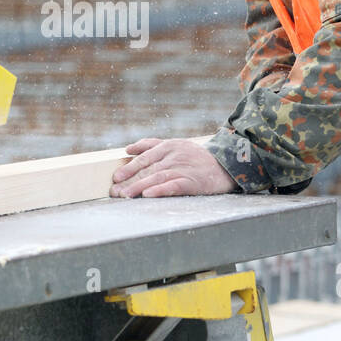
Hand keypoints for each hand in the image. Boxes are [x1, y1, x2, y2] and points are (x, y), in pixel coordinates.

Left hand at [109, 138, 238, 197]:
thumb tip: (128, 149)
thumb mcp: (175, 144)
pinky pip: (173, 186)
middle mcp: (174, 156)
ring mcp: (183, 168)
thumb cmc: (196, 157)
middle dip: (129, 181)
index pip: (144, 157)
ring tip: (126, 195)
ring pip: (157, 177)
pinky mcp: (192, 182)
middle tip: (115, 191)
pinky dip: (160, 190)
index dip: (129, 168)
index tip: (115, 177)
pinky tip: (148, 195)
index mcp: (168, 146)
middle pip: (148, 169)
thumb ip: (151, 145)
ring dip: (139, 187)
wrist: (225, 165)